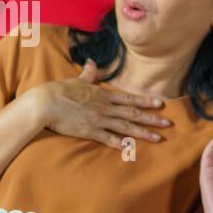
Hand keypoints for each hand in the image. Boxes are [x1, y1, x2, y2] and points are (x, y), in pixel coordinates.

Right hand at [28, 59, 172, 149]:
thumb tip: (91, 63)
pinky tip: (134, 149)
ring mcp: (99, 120)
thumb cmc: (58, 91)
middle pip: (133, 113)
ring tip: (159, 138)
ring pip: (126, 127)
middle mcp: (105, 107)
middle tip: (168, 123)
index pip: (129, 99)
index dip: (146, 102)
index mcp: (102, 95)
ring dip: (144, 133)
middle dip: (152, 119)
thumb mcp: (76, 80)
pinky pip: (109, 139)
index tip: (160, 104)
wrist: (44, 103)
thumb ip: (87, 74)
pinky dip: (122, 144)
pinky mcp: (90, 131)